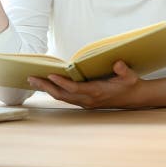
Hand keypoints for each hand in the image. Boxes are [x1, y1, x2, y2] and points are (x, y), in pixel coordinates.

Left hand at [27, 60, 148, 108]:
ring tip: (33, 81)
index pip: (75, 88)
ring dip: (47, 89)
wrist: (134, 98)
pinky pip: (66, 97)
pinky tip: (46, 86)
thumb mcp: (131, 76)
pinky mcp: (84, 101)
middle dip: (46, 87)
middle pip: (62, 94)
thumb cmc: (130, 85)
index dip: (62, 83)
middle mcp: (88, 99)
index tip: (50, 75)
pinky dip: (54, 91)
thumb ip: (124, 70)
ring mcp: (85, 102)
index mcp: (97, 92)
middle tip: (31, 78)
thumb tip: (117, 64)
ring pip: (62, 97)